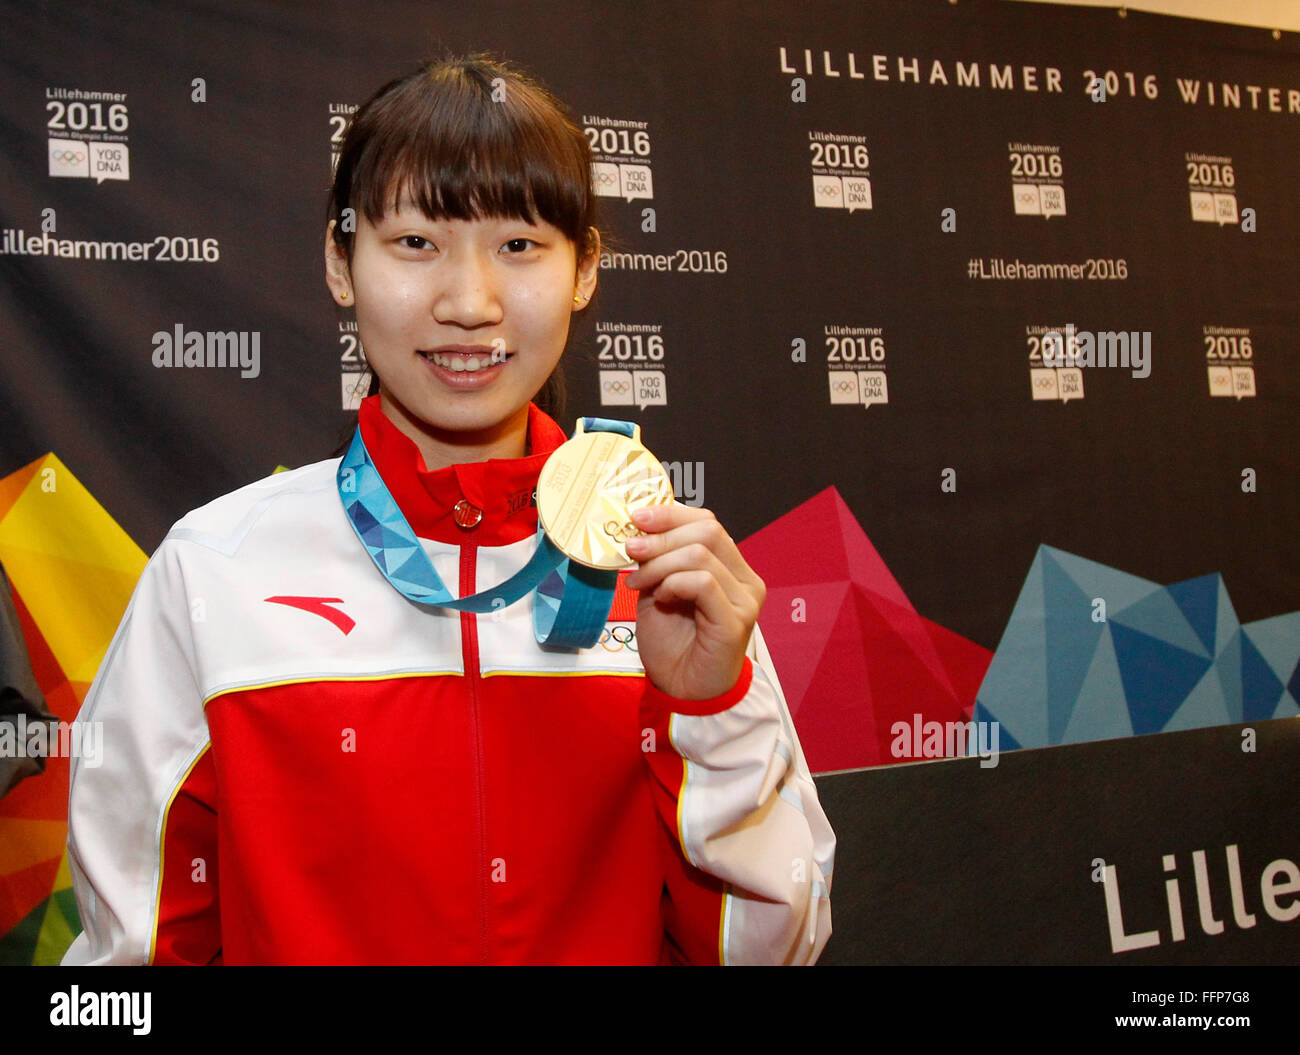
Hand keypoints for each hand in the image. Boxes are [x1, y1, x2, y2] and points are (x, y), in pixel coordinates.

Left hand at [622, 503, 765, 700]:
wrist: (682, 691)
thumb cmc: (672, 643)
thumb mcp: (658, 590)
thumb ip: (658, 561)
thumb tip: (639, 528)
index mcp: (730, 567)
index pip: (707, 522)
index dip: (671, 514)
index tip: (636, 518)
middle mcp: (745, 579)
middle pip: (708, 530)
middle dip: (662, 536)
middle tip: (632, 549)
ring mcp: (745, 599)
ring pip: (701, 554)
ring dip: (660, 564)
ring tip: (638, 583)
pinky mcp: (736, 620)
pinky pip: (703, 583)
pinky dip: (673, 584)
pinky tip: (661, 598)